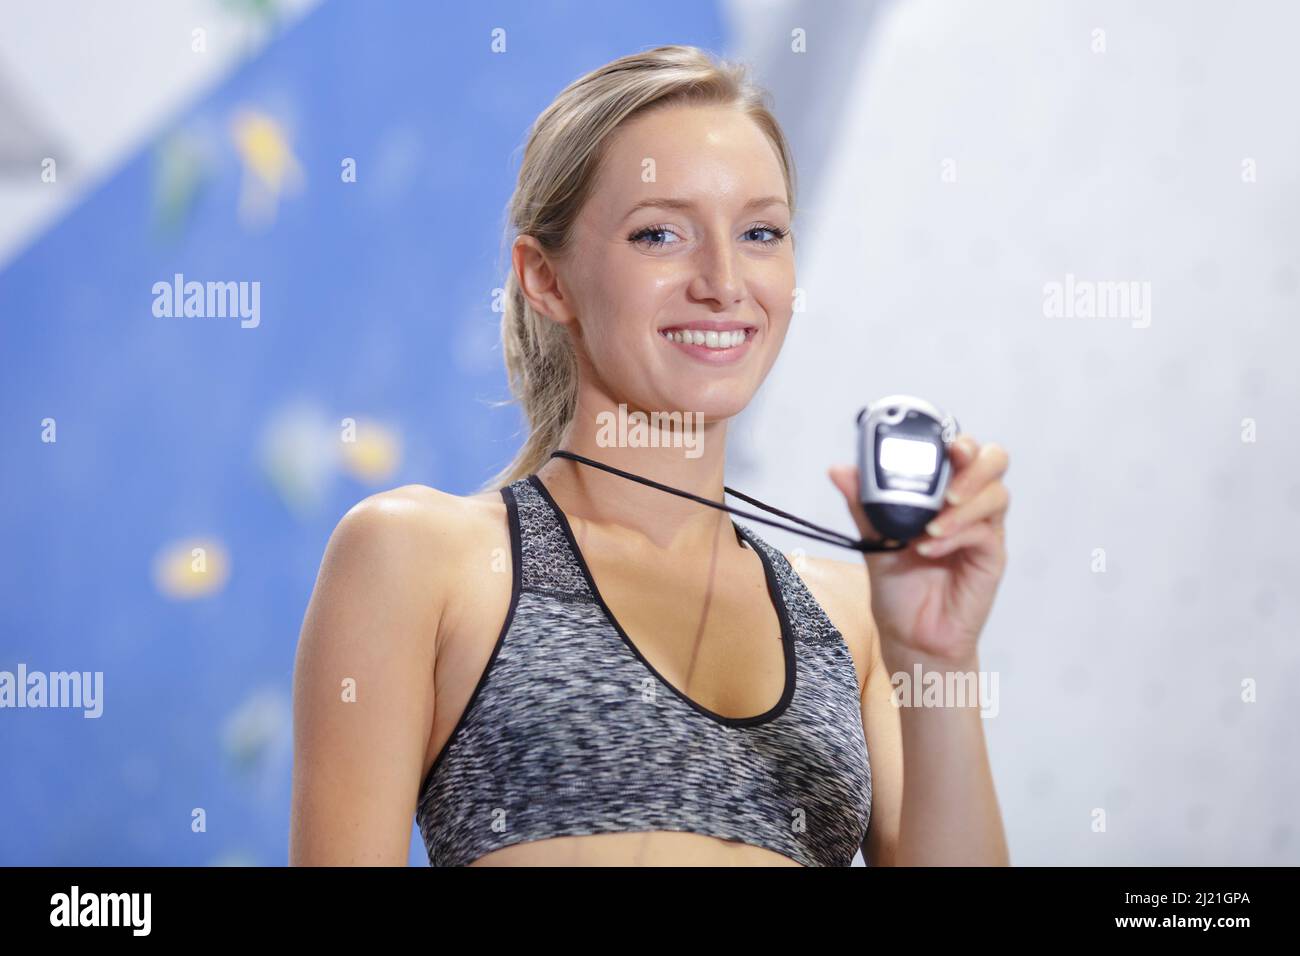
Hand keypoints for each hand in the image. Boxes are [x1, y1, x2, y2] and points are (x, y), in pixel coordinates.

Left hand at [828, 434, 1008, 667]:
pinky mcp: (991, 557)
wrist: (908, 634)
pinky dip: (957, 534)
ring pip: (997, 493)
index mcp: (942, 492)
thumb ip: (863, 505)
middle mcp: (968, 505)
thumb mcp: (873, 539)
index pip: (959, 450)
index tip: (933, 440)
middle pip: (993, 460)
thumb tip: (840, 470)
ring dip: (965, 500)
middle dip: (973, 459)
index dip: (952, 438)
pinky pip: (984, 533)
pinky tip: (930, 547)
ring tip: (931, 524)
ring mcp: (983, 530)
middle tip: (951, 468)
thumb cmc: (897, 586)